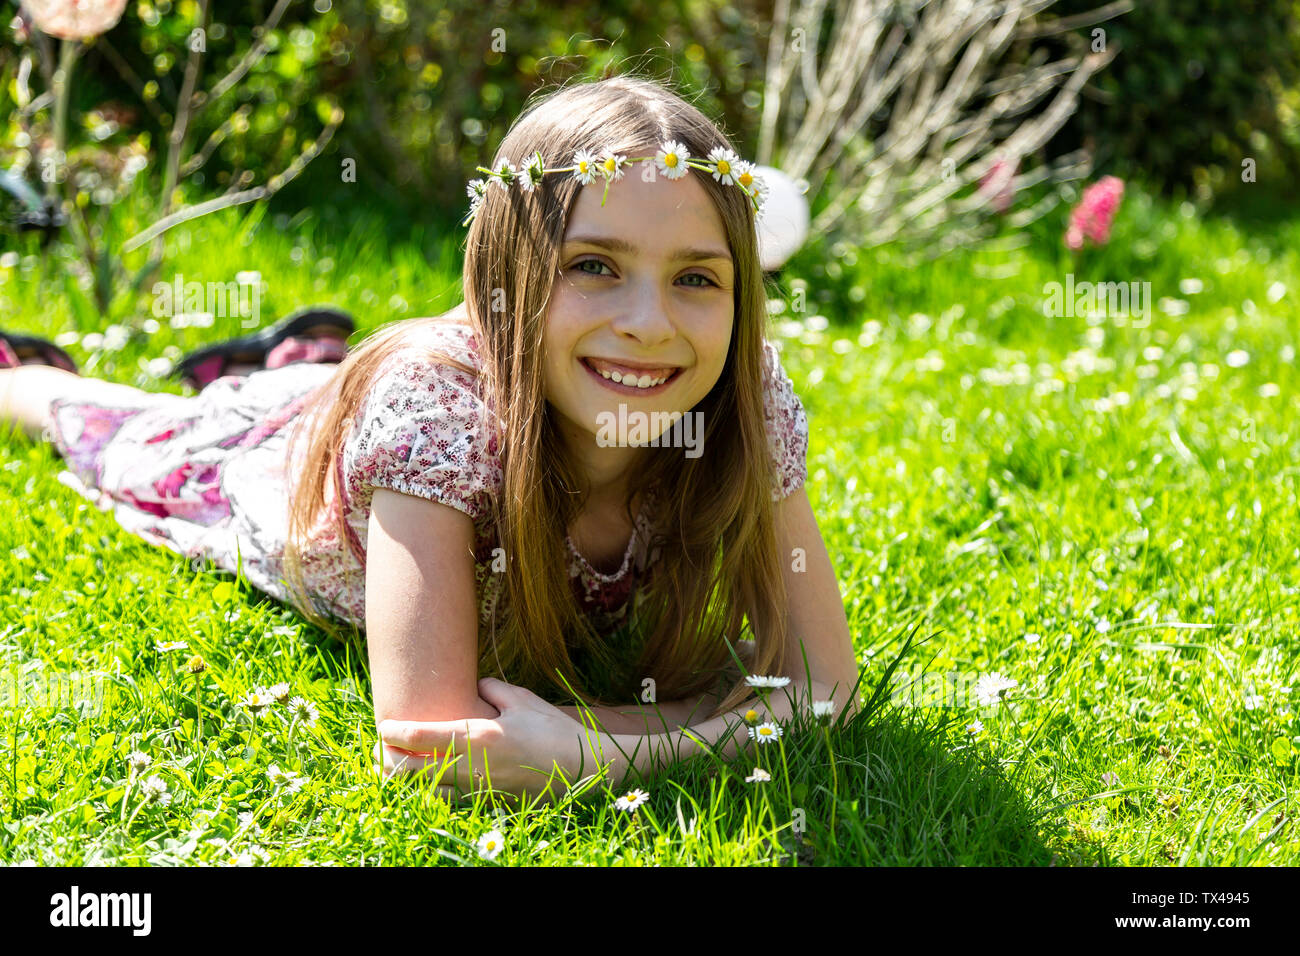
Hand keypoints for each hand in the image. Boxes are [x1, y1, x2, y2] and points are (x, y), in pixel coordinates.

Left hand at [373, 677, 608, 803]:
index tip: (382, 726)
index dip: (395, 732)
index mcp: (477, 737)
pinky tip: (430, 784)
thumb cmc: (553, 730)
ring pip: (427, 791)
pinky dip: (434, 792)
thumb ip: (492, 689)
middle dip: (389, 763)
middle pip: (412, 771)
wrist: (582, 769)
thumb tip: (476, 685)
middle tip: (379, 753)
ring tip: (396, 769)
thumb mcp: (522, 700)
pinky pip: (451, 801)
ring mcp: (479, 790)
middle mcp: (471, 767)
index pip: (421, 736)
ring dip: (408, 782)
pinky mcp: (489, 804)